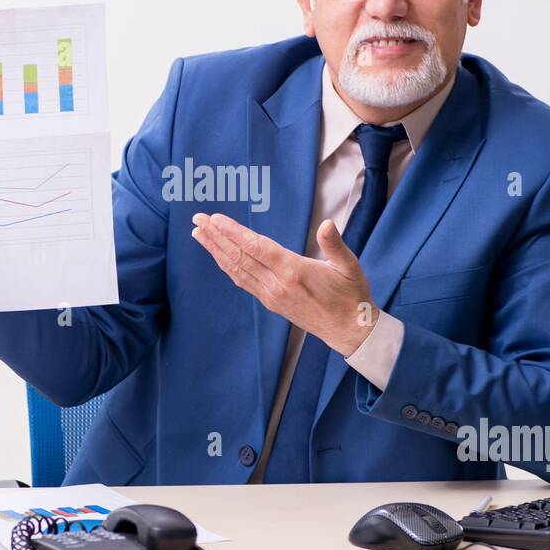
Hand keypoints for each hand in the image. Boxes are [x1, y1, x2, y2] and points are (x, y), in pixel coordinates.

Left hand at [191, 212, 374, 355]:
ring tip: (199, 234)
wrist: (348, 330)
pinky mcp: (270, 302)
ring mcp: (271, 295)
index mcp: (294, 271)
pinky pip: (243, 281)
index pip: (256, 247)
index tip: (215, 219)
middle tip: (197, 220)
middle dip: (217, 237)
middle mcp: (277, 284)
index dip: (233, 232)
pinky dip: (228, 267)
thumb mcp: (349, 267)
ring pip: (237, 270)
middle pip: (240, 256)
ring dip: (217, 251)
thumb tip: (326, 223)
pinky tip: (219, 256)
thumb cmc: (351, 295)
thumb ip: (334, 244)